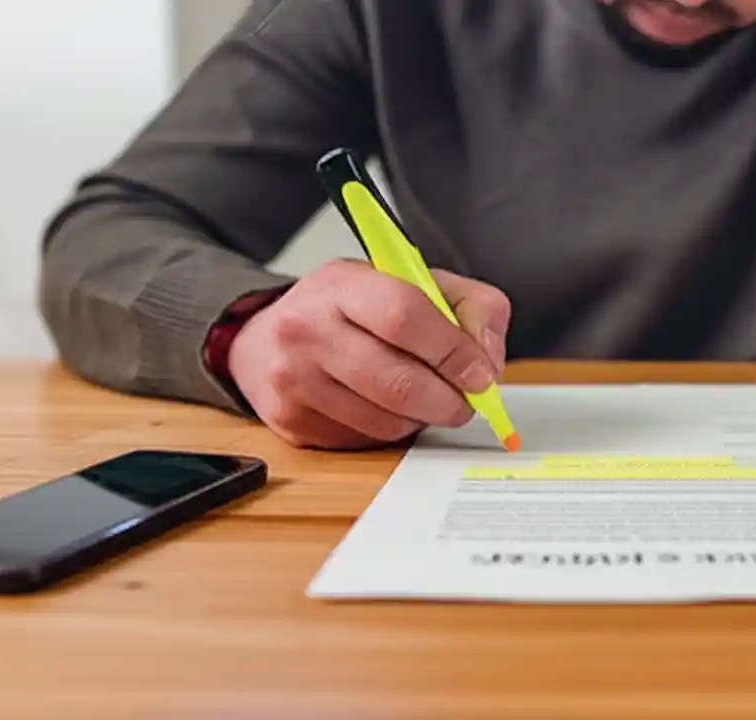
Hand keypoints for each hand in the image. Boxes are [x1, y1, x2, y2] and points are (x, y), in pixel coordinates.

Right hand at [227, 259, 509, 448]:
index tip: (481, 374)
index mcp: (341, 284)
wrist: (267, 338)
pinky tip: (388, 408)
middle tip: (467, 402)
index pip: (404, 315)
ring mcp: (294, 380)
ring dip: (422, 418)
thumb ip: (470, 306)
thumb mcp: (412, 283)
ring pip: (386, 421)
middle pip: (398, 382)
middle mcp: (307, 329)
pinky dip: (392, 431)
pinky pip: (365, 440)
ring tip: (425, 397)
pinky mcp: (292, 422)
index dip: (453, 350)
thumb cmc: (351, 310)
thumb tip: (489, 362)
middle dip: (448, 400)